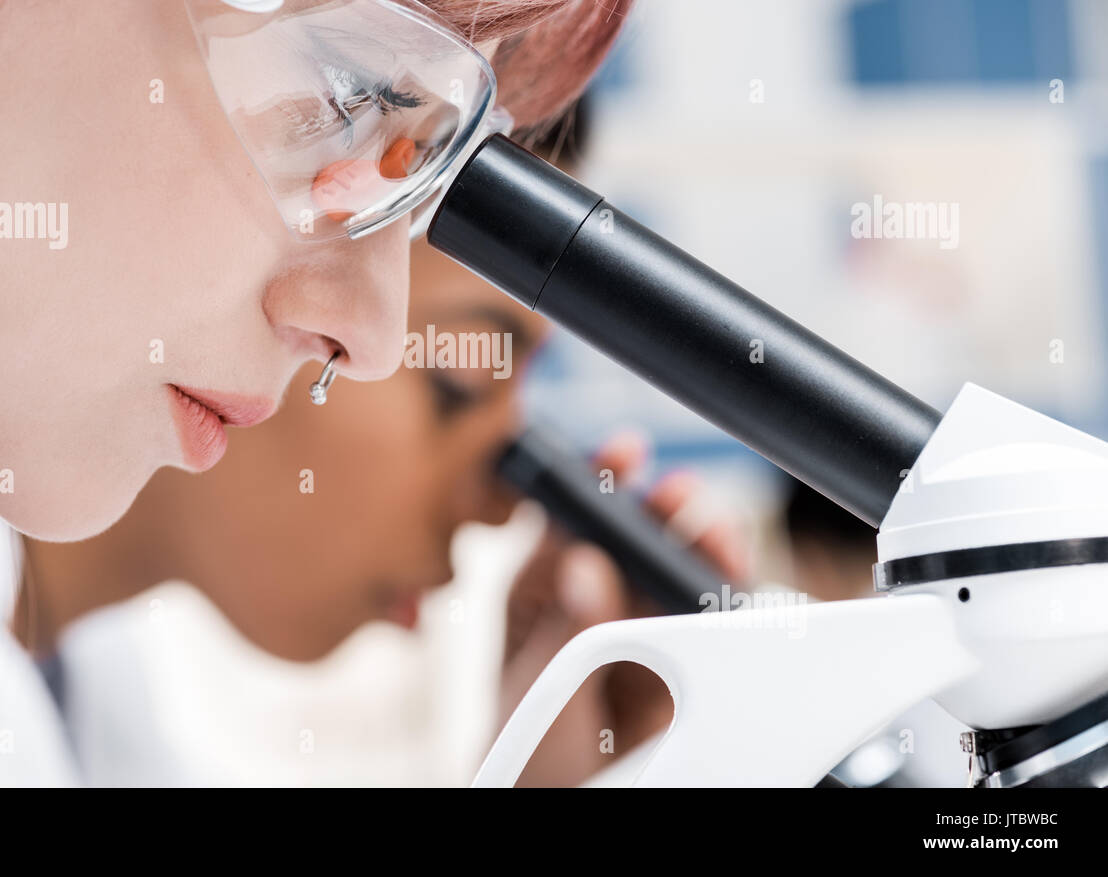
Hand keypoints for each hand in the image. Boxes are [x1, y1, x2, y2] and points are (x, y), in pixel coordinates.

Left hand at [499, 431, 748, 786]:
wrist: (575, 805)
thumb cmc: (528, 764)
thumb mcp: (534, 698)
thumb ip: (562, 636)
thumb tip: (587, 566)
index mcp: (538, 604)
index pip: (565, 530)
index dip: (593, 485)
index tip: (621, 454)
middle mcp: (589, 611)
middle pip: (629, 544)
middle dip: (658, 511)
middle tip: (679, 493)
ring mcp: (638, 639)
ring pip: (673, 578)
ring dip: (698, 548)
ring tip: (718, 533)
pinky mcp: (682, 670)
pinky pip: (706, 625)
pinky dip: (724, 598)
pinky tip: (732, 578)